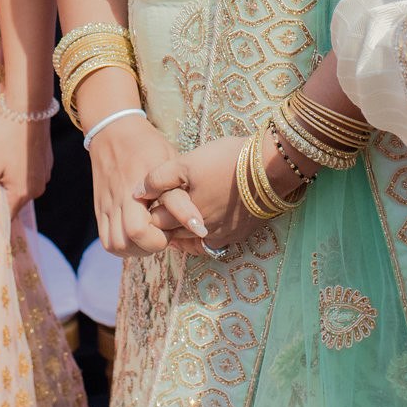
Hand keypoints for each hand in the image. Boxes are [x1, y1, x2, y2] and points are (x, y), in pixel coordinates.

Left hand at [0, 110, 51, 226]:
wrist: (28, 106)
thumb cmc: (5, 137)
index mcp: (23, 193)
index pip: (3, 218)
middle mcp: (37, 188)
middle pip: (11, 204)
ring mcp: (43, 175)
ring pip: (19, 189)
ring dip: (4, 184)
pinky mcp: (45, 162)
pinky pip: (27, 176)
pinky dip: (14, 173)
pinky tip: (4, 158)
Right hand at [87, 112, 184, 256]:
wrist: (113, 132)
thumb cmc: (148, 146)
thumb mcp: (170, 159)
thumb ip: (179, 193)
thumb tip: (198, 224)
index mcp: (144, 178)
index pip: (157, 213)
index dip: (177, 224)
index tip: (191, 226)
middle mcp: (123, 193)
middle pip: (134, 234)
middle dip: (154, 243)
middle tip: (165, 232)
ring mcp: (108, 203)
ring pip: (117, 244)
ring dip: (137, 249)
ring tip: (151, 238)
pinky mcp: (100, 209)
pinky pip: (107, 241)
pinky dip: (123, 247)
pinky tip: (136, 239)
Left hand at [135, 136, 263, 251]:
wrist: (270, 170)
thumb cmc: (226, 162)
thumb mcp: (187, 163)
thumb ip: (159, 178)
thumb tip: (136, 192)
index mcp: (183, 215)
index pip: (155, 220)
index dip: (149, 209)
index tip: (148, 200)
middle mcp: (198, 232)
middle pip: (171, 233)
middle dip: (162, 223)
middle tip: (158, 209)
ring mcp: (219, 236)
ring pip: (190, 240)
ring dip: (181, 230)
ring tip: (176, 217)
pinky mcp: (236, 234)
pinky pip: (211, 244)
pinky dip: (200, 237)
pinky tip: (199, 226)